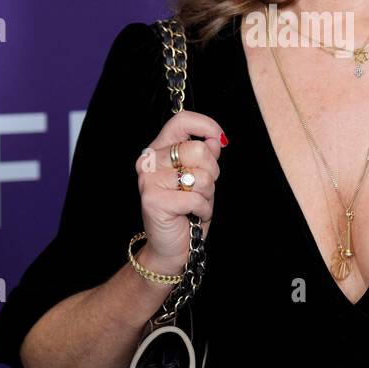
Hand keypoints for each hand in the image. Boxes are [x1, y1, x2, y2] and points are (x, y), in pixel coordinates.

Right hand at [133, 110, 224, 269]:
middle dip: (212, 171)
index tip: (219, 139)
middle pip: (198, 150)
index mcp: (159, 149)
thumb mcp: (201, 177)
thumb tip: (214, 140)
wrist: (172, 246)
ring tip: (195, 203)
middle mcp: (149, 161)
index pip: (181, 121)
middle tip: (203, 188)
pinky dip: (203, 209)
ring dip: (207, 194)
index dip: (206, 125)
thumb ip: (206, 155)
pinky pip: (196, 198)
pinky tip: (193, 215)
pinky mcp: (153, 200)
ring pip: (201, 176)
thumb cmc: (187, 210)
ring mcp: (149, 180)